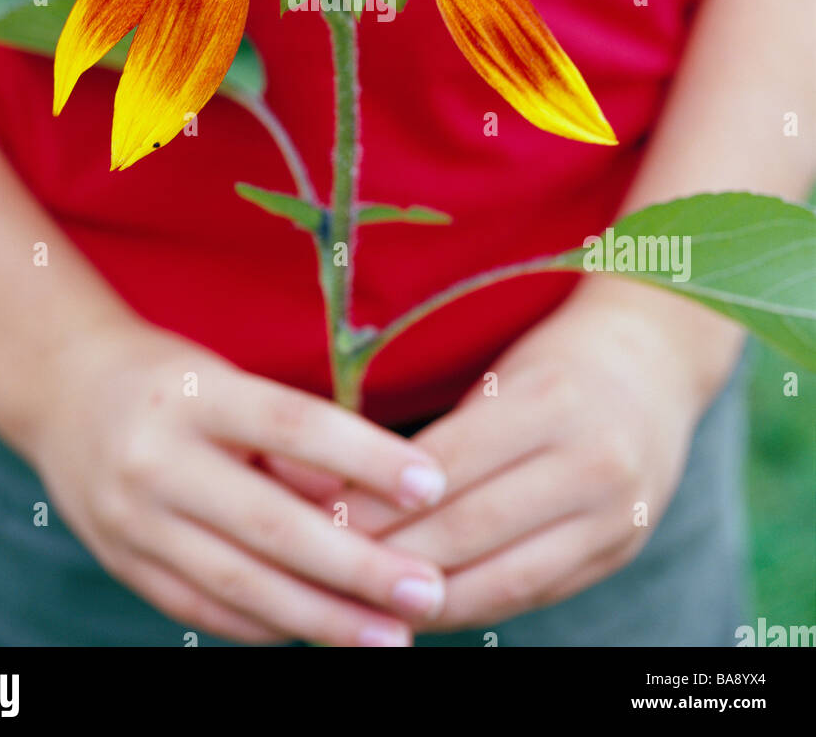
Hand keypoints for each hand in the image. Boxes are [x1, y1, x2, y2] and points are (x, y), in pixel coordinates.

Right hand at [22, 315, 448, 645]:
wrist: (61, 394)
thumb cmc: (175, 382)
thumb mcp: (231, 382)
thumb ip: (292, 444)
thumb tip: (367, 508)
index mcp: (196, 395)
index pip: (292, 425)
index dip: (365, 457)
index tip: (432, 484)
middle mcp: (158, 460)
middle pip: (269, 524)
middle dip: (355, 568)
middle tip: (427, 592)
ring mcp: (133, 521)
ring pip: (239, 584)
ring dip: (323, 618)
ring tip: (393, 636)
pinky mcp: (124, 565)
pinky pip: (206, 610)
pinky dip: (269, 627)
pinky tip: (323, 633)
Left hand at [333, 281, 743, 631]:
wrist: (655, 365)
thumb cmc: (553, 361)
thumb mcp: (500, 375)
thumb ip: (438, 436)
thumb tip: (336, 484)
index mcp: (550, 399)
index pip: (444, 468)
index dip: (374, 503)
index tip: (314, 521)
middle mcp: (592, 460)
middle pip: (469, 530)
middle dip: (388, 558)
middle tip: (322, 570)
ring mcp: (616, 515)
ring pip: (502, 579)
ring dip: (424, 600)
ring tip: (363, 602)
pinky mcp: (620, 552)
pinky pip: (533, 593)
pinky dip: (471, 605)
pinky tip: (421, 608)